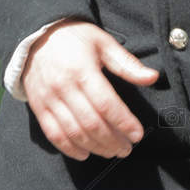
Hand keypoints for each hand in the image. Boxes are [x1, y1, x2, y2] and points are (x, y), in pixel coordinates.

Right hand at [21, 20, 159, 160]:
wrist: (37, 36)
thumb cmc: (75, 38)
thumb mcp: (103, 43)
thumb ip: (127, 64)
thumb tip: (153, 77)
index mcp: (82, 70)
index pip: (107, 104)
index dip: (124, 122)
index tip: (138, 134)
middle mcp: (64, 87)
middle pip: (91, 123)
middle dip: (112, 140)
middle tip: (127, 148)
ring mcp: (49, 100)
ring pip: (74, 132)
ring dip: (95, 147)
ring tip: (112, 151)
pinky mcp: (38, 108)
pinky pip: (54, 134)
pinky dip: (69, 148)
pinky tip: (85, 153)